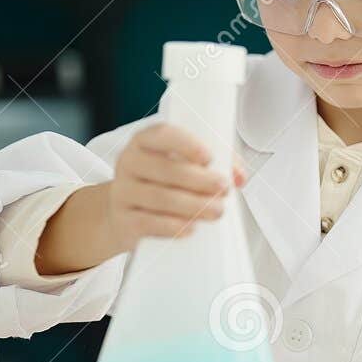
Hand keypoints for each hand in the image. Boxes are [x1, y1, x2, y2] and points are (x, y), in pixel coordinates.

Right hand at [106, 123, 245, 250]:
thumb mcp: (183, 165)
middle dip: (200, 181)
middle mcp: (129, 162)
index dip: (187, 144)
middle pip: (166, 169)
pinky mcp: (123, 220)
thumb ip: (215, 164)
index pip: (163, 134)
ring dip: (193, 206)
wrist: (123, 214)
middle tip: (224, 189)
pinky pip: (148, 222)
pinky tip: (191, 227)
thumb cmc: (161, 184)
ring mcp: (123, 191)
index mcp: (145, 142)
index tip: (209, 158)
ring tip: (217, 211)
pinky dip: (173, 226)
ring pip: (160, 198)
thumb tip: (238, 175)